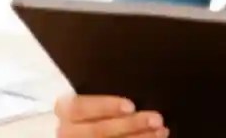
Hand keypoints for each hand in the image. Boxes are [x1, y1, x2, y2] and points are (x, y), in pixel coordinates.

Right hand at [53, 94, 167, 137]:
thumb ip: (103, 95)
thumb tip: (135, 93)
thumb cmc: (88, 107)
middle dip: (130, 125)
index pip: (80, 107)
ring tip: (161, 131)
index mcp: (63, 110)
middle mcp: (66, 131)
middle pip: (98, 131)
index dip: (106, 106)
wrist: (77, 128)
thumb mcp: (89, 96)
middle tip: (157, 119)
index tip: (130, 105)